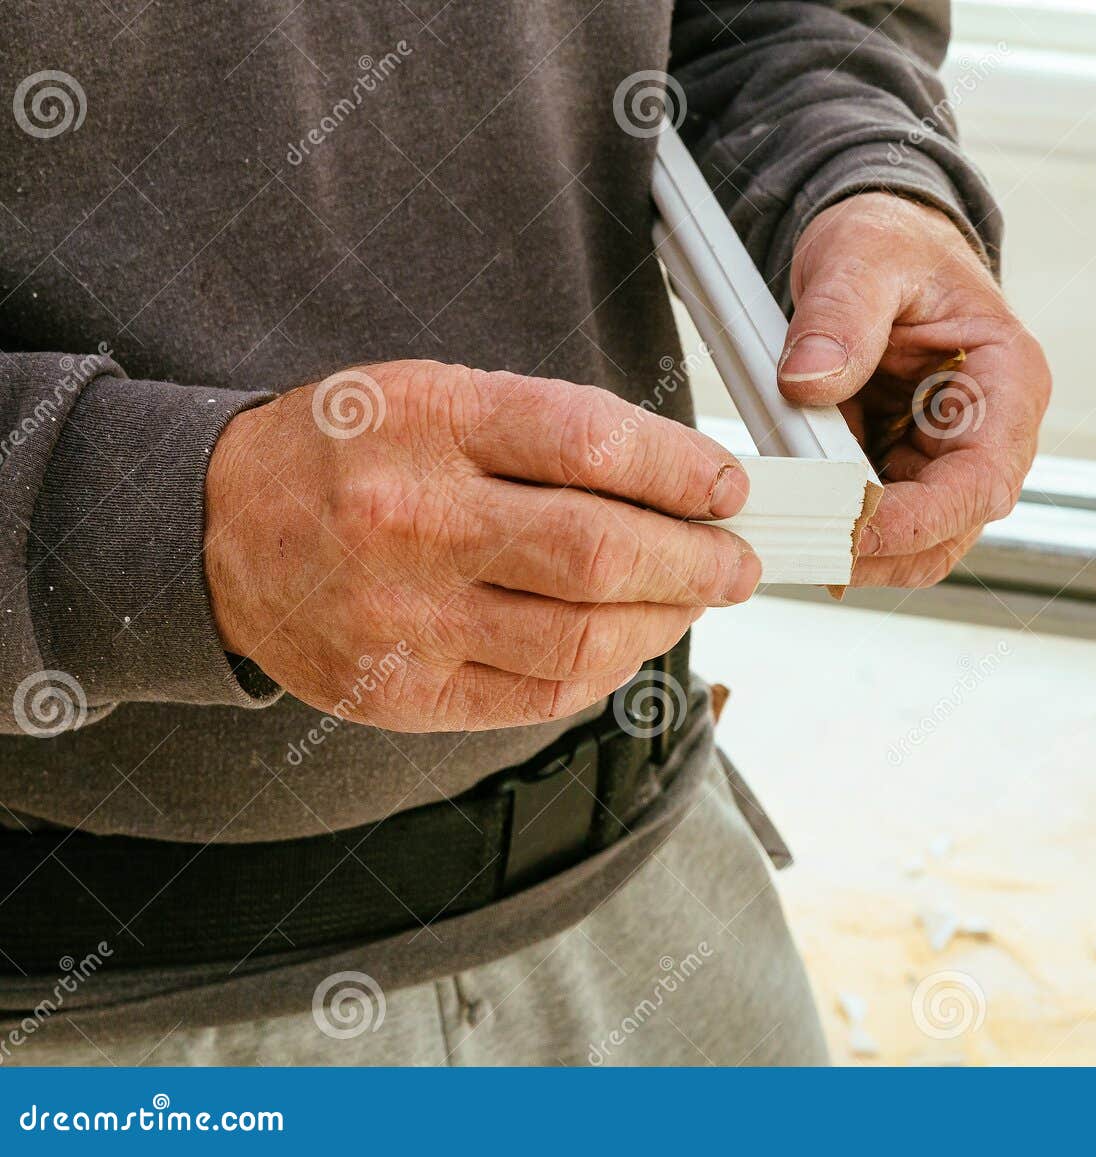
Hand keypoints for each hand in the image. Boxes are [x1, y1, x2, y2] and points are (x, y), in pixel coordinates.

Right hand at [203, 360, 758, 731]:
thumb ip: (547, 430)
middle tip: (735, 563)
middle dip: (697, 562)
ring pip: (584, 635)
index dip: (681, 469)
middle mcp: (416, 518)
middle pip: (601, 551)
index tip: (727, 488)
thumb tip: (679, 480)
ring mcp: (408, 615)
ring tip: (690, 603)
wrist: (217, 531)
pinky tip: (625, 644)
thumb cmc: (346, 453)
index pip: (589, 440)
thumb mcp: (433, 394)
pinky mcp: (404, 690)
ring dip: (665, 621)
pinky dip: (606, 671)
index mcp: (430, 422)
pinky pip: (540, 694)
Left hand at [778, 192, 1049, 585]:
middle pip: (948, 532)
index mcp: (1009, 382)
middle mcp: (991, 434)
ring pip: (912, 543)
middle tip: (801, 541)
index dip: (919, 520)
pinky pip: (877, 521)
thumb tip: (808, 381)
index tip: (853, 526)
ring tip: (789, 522)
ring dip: (852, 543)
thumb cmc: (895, 244)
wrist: (883, 244)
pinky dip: (834, 523)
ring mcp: (949, 459)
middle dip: (878, 549)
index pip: (982, 483)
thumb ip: (838, 313)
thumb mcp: (863, 254)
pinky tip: (793, 505)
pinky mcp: (907, 470)